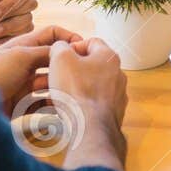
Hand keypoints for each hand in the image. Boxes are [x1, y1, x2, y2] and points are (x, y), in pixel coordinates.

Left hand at [0, 25, 87, 116]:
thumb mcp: (22, 56)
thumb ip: (46, 51)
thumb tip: (66, 51)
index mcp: (23, 45)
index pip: (52, 33)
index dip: (68, 37)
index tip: (84, 48)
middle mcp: (24, 63)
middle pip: (53, 60)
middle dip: (67, 66)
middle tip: (82, 73)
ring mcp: (23, 83)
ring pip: (50, 83)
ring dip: (60, 87)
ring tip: (70, 94)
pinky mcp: (21, 104)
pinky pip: (42, 103)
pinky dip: (51, 106)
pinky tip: (59, 109)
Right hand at [47, 36, 128, 170]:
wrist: (90, 128)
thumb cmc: (76, 90)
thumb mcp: (61, 59)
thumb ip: (60, 47)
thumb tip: (60, 47)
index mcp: (109, 57)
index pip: (92, 42)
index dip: (73, 46)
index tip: (59, 56)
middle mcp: (118, 74)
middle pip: (90, 66)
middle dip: (70, 70)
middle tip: (53, 77)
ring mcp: (117, 95)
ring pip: (90, 87)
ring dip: (72, 89)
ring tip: (53, 96)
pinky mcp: (112, 114)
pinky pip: (92, 105)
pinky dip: (79, 105)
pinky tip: (64, 111)